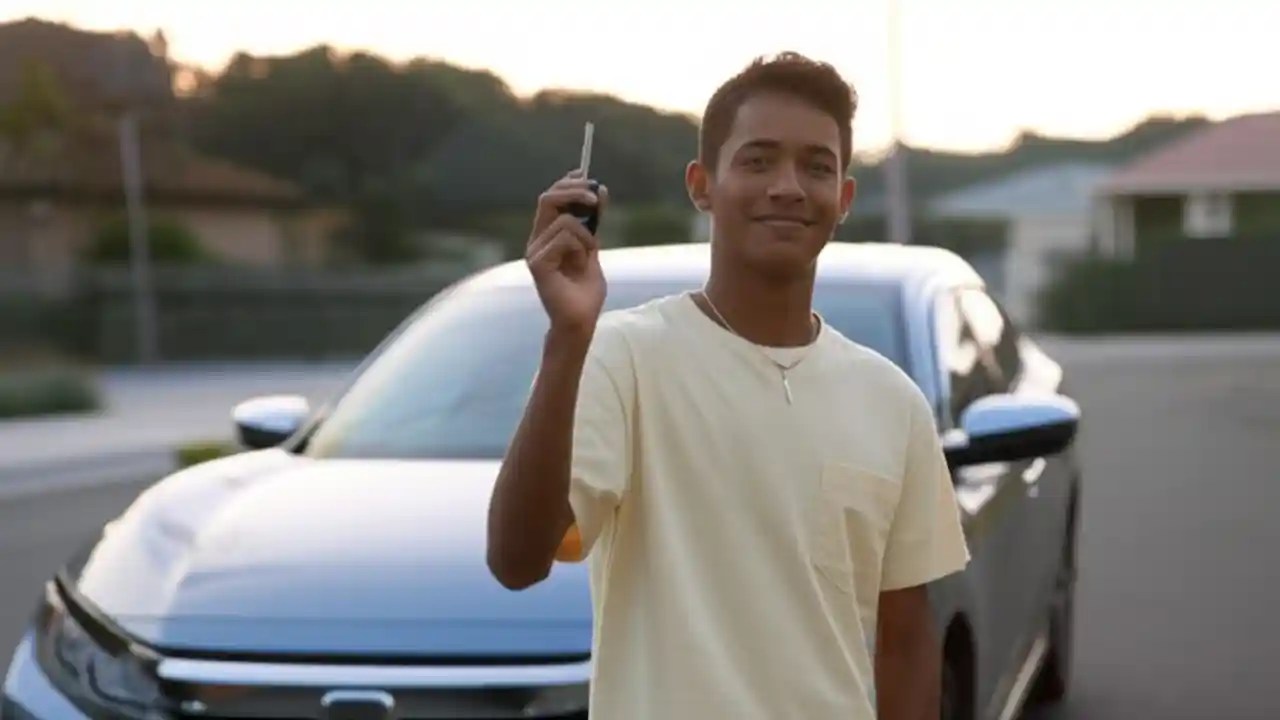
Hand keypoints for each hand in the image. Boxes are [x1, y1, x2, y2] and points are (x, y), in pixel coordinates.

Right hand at [527, 170, 608, 335]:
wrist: (581, 320)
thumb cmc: (585, 291)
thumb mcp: (593, 248)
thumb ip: (593, 223)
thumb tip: (600, 191)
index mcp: (546, 236)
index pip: (551, 199)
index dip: (567, 183)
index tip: (586, 175)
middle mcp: (536, 240)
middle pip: (548, 199)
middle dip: (574, 191)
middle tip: (595, 195)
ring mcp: (534, 251)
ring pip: (564, 220)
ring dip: (587, 233)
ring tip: (589, 255)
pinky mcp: (538, 262)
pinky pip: (564, 237)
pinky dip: (581, 246)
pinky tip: (581, 264)